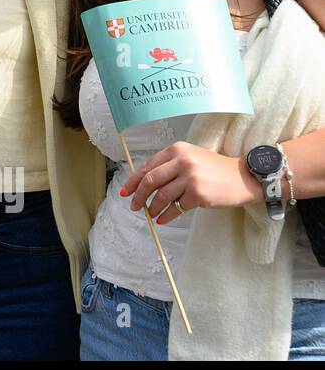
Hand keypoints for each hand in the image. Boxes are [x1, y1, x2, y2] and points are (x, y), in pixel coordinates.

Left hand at [121, 141, 261, 225]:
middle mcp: (182, 161)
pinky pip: (176, 208)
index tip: (125, 191)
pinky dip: (167, 215)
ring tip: (150, 214)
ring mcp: (190, 178)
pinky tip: (163, 219)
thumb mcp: (191, 158)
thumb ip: (169, 166)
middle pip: (150, 181)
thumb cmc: (215, 169)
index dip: (133, 180)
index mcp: (177, 150)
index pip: (147, 166)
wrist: (244, 177)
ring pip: (162, 196)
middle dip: (139, 195)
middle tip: (134, 205)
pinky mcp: (198, 194)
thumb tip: (144, 184)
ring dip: (152, 207)